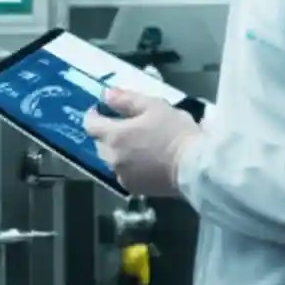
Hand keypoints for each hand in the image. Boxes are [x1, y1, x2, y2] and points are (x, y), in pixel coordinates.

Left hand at [83, 88, 200, 196]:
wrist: (195, 168)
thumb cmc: (175, 132)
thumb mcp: (153, 106)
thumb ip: (127, 100)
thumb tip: (107, 96)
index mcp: (114, 136)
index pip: (90, 125)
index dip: (94, 115)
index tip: (103, 110)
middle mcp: (112, 158)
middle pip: (99, 143)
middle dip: (108, 133)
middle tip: (127, 126)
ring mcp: (122, 176)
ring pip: (111, 160)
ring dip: (118, 151)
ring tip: (139, 144)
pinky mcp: (134, 189)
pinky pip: (124, 174)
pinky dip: (129, 166)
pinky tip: (145, 161)